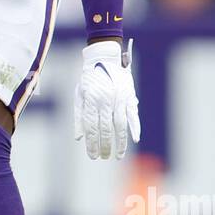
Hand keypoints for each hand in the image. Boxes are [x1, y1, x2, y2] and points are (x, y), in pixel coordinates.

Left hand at [74, 39, 139, 160]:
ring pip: (120, 124)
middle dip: (104, 146)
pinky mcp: (129, 96)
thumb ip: (79, 116)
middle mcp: (105, 100)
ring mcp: (119, 98)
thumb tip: (79, 138)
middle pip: (105, 128)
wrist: (105, 58)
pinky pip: (133, 114)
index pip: (91, 127)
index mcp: (91, 100)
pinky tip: (135, 139)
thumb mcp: (80, 95)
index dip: (92, 143)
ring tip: (117, 155)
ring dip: (120, 142)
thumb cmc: (89, 79)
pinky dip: (135, 127)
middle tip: (103, 157)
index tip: (93, 156)